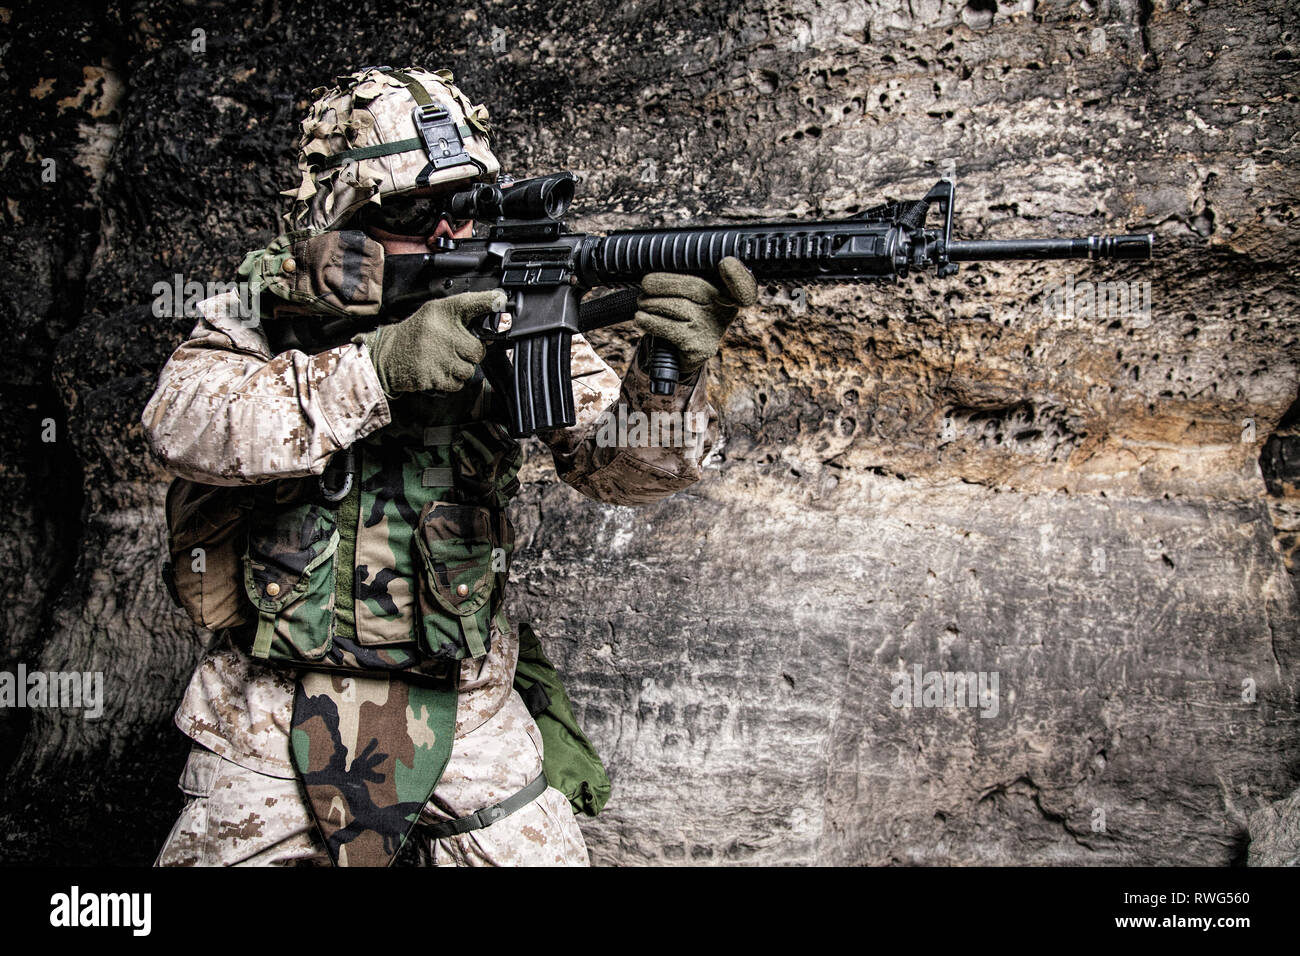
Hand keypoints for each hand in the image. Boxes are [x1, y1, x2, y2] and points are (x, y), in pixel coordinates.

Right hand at [358, 289, 505, 396]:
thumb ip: (463, 317)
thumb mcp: (436, 315)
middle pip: (477, 350)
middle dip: (470, 355)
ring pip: (469, 370)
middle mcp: (440, 330)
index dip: (489, 301)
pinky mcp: (432, 375)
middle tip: (455, 350)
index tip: (501, 300)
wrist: (387, 354)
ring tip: (444, 360)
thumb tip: (496, 321)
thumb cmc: (417, 335)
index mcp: (442, 312)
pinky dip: (450, 382)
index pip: (470, 303)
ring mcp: (436, 354)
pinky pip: (456, 384)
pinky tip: (438, 370)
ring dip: (460, 370)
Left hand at [633, 256, 757, 373]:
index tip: (726, 263)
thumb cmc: (685, 316)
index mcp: (729, 294)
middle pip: (696, 288)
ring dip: (651, 303)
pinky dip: (650, 321)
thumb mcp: (693, 295)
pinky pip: (668, 328)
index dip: (737, 276)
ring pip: (677, 307)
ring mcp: (712, 331)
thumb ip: (688, 279)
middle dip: (663, 283)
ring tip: (642, 303)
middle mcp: (725, 312)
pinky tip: (641, 318)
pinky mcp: (698, 348)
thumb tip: (661, 266)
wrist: (681, 355)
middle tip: (646, 285)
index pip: (743, 286)